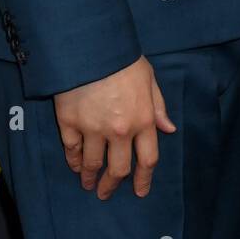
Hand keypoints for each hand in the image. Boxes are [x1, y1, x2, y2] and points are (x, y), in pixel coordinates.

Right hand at [53, 55, 176, 199]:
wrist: (91, 45)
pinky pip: (72, 150)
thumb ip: (158, 106)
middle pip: (119, 169)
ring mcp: (94, 129)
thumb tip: (168, 129)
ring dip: (90, 178)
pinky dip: (73, 161)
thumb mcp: (149, 78)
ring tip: (88, 184)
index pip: (147, 159)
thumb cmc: (123, 59)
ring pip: (93, 164)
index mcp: (143, 120)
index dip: (144, 179)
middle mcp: (120, 130)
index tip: (139, 191)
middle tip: (106, 193)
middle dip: (113, 185)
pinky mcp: (70, 123)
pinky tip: (75, 165)